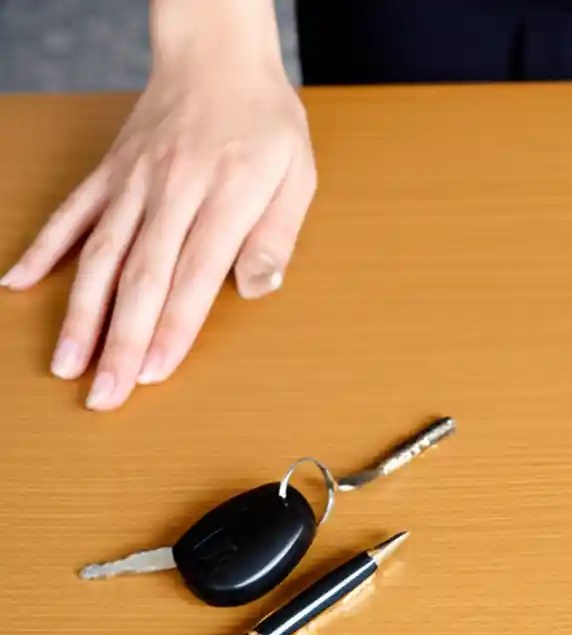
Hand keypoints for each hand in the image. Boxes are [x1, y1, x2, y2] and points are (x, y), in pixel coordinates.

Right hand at [0, 22, 314, 409]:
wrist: (217, 56)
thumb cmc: (265, 122)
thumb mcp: (297, 175)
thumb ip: (277, 234)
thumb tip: (260, 288)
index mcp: (228, 195)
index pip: (197, 274)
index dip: (174, 327)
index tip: (155, 373)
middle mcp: (174, 190)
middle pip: (143, 276)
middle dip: (122, 341)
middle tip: (105, 394)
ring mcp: (134, 181)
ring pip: (101, 255)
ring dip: (81, 313)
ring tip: (66, 363)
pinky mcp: (109, 172)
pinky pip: (71, 214)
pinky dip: (43, 249)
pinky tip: (18, 285)